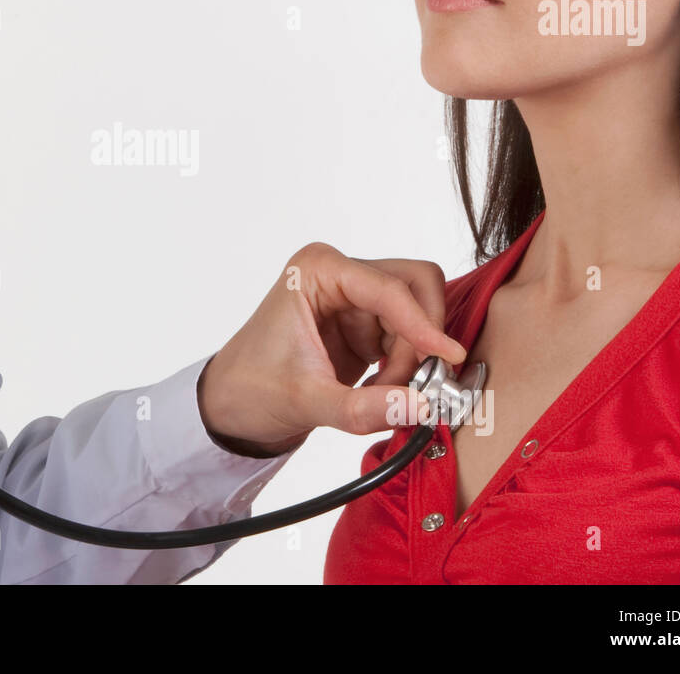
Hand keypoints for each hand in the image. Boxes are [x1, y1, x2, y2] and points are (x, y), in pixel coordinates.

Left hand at [198, 242, 466, 454]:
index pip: (388, 288)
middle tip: (418, 380)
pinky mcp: (364, 324)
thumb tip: (420, 406)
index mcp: (316, 271)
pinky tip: (384, 390)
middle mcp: (339, 274)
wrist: (232, 406)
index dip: (423, 324)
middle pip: (415, 285)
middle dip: (422, 335)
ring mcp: (354, 297)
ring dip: (415, 356)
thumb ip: (364, 408)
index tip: (447, 356)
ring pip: (417, 313)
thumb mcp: (307, 401)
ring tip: (386, 393)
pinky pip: (409, 336)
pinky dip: (408, 365)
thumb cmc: (251, 388)